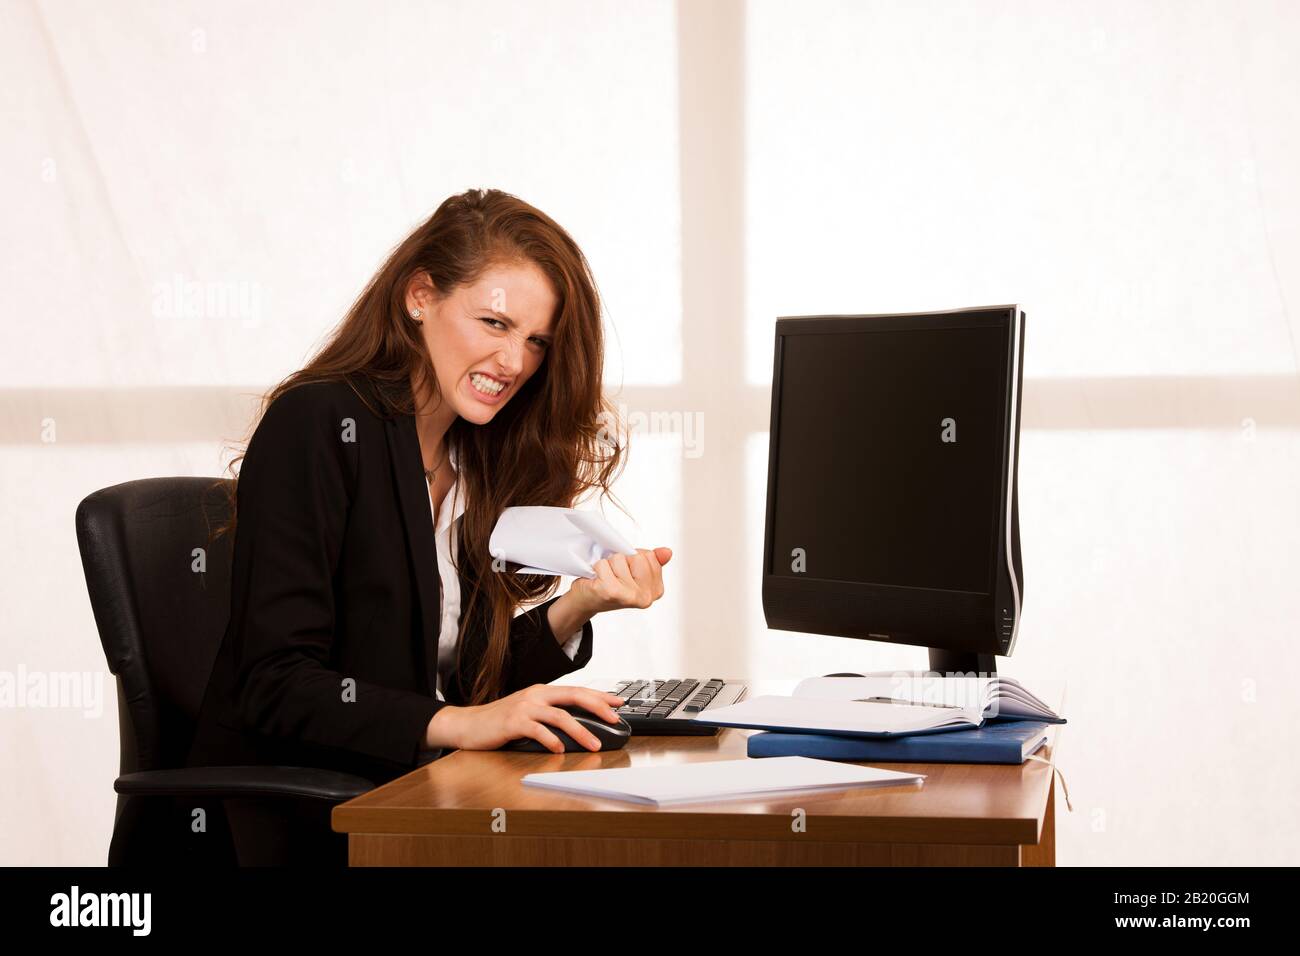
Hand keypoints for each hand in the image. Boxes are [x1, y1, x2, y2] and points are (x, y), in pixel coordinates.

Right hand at [425, 684, 626, 752]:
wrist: (469, 725)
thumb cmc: (501, 722)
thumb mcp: (529, 712)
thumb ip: (549, 714)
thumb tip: (579, 726)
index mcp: (542, 692)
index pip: (577, 690)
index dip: (600, 696)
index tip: (619, 702)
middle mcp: (536, 695)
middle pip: (574, 696)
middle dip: (598, 708)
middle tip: (615, 719)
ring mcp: (525, 707)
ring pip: (560, 716)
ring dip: (580, 731)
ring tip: (593, 745)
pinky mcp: (513, 722)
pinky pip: (538, 730)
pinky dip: (552, 740)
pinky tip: (560, 750)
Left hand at [567, 547, 671, 615]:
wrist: (588, 600)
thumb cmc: (611, 584)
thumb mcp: (635, 570)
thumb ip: (653, 561)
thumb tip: (667, 552)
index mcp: (656, 590)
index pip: (650, 556)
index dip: (634, 558)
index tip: (627, 571)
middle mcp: (646, 597)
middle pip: (637, 556)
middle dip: (623, 560)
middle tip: (615, 575)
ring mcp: (630, 596)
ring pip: (619, 559)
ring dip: (608, 564)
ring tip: (606, 578)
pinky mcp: (612, 592)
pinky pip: (604, 564)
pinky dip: (597, 568)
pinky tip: (598, 580)